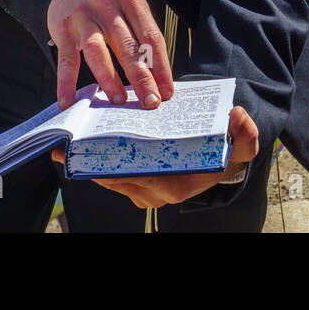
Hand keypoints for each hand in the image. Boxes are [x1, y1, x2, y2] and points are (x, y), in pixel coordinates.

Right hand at [47, 0, 173, 109]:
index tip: (166, 92)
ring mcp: (84, 16)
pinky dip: (66, 82)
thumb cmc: (107, 0)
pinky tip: (69, 100)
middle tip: (150, 102)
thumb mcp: (128, 7)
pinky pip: (66, 58)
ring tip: (118, 99)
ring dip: (109, 77)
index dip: (161, 67)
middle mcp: (108, 6)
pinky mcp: (63, 27)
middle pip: (128, 46)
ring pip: (97, 50)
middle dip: (141, 77)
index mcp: (132, 1)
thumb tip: (157, 78)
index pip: (151, 37)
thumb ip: (141, 36)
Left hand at [51, 106, 259, 207]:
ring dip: (85, 160)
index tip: (94, 151)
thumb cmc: (224, 154)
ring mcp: (139, 189)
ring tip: (62, 140)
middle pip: (115, 178)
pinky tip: (74, 141)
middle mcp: (152, 193)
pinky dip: (90, 158)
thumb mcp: (242, 147)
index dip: (115, 167)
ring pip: (105, 176)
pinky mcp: (130, 181)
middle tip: (67, 142)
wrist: (216, 160)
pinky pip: (105, 171)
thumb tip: (238, 116)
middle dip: (90, 161)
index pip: (139, 179)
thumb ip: (245, 135)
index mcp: (173, 187)